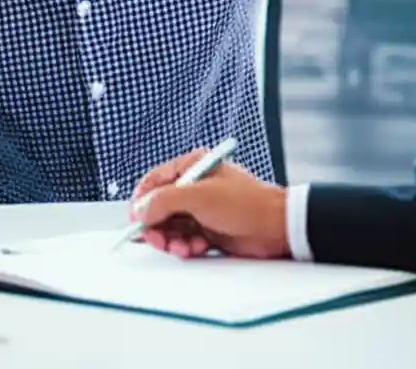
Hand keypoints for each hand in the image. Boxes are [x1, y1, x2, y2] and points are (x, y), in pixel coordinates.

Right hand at [129, 150, 288, 259]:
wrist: (278, 228)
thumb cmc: (247, 203)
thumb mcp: (199, 196)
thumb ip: (164, 201)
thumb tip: (140, 210)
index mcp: (192, 167)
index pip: (154, 181)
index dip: (142, 201)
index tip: (137, 220)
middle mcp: (194, 187)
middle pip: (159, 207)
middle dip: (157, 226)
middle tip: (159, 240)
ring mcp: (201, 209)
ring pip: (171, 226)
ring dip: (172, 240)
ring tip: (183, 247)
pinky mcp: (208, 229)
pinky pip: (185, 239)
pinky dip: (186, 246)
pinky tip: (197, 248)